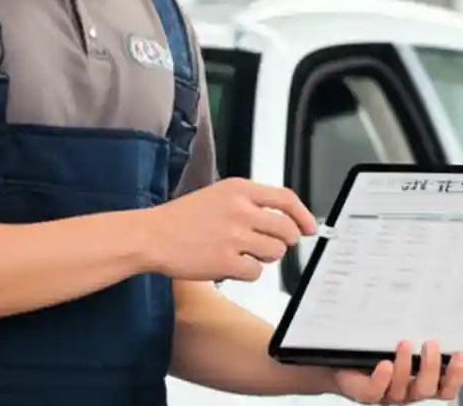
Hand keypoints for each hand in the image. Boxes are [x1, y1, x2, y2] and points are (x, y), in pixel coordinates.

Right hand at [141, 177, 317, 281]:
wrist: (152, 236)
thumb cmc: (183, 218)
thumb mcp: (219, 196)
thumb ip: (250, 202)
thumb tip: (285, 218)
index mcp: (240, 189)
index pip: (286, 199)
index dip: (303, 215)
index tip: (310, 227)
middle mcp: (240, 209)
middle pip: (286, 229)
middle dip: (284, 242)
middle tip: (271, 245)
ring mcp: (234, 235)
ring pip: (274, 252)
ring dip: (264, 257)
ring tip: (242, 253)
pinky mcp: (225, 260)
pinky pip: (256, 272)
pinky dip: (247, 272)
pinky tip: (230, 265)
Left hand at [332, 340, 462, 403]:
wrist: (342, 356)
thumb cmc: (377, 346)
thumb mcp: (399, 337)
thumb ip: (417, 331)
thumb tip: (434, 303)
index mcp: (420, 381)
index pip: (445, 388)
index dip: (456, 376)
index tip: (460, 354)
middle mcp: (407, 391)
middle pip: (426, 390)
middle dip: (431, 368)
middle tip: (430, 343)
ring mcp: (386, 394)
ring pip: (402, 391)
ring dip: (405, 366)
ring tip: (405, 342)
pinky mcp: (365, 393)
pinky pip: (375, 392)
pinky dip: (382, 379)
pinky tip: (385, 365)